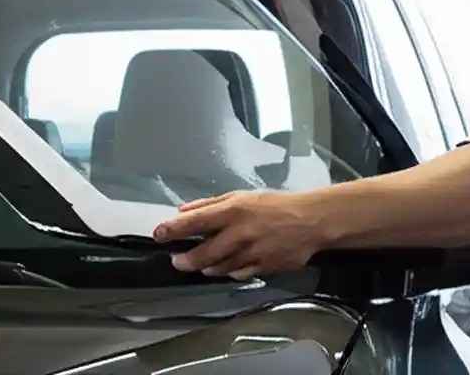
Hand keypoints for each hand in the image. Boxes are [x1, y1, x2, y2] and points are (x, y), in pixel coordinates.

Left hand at [153, 190, 329, 280]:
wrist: (311, 220)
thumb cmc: (274, 205)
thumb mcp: (242, 196)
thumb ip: (211, 204)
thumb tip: (182, 210)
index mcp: (234, 210)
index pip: (196, 221)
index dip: (173, 229)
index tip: (158, 233)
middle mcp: (241, 233)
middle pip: (204, 253)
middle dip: (186, 259)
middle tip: (177, 260)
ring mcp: (253, 253)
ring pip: (220, 267)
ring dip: (206, 267)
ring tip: (201, 264)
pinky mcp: (264, 267)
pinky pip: (239, 274)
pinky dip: (229, 271)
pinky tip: (226, 267)